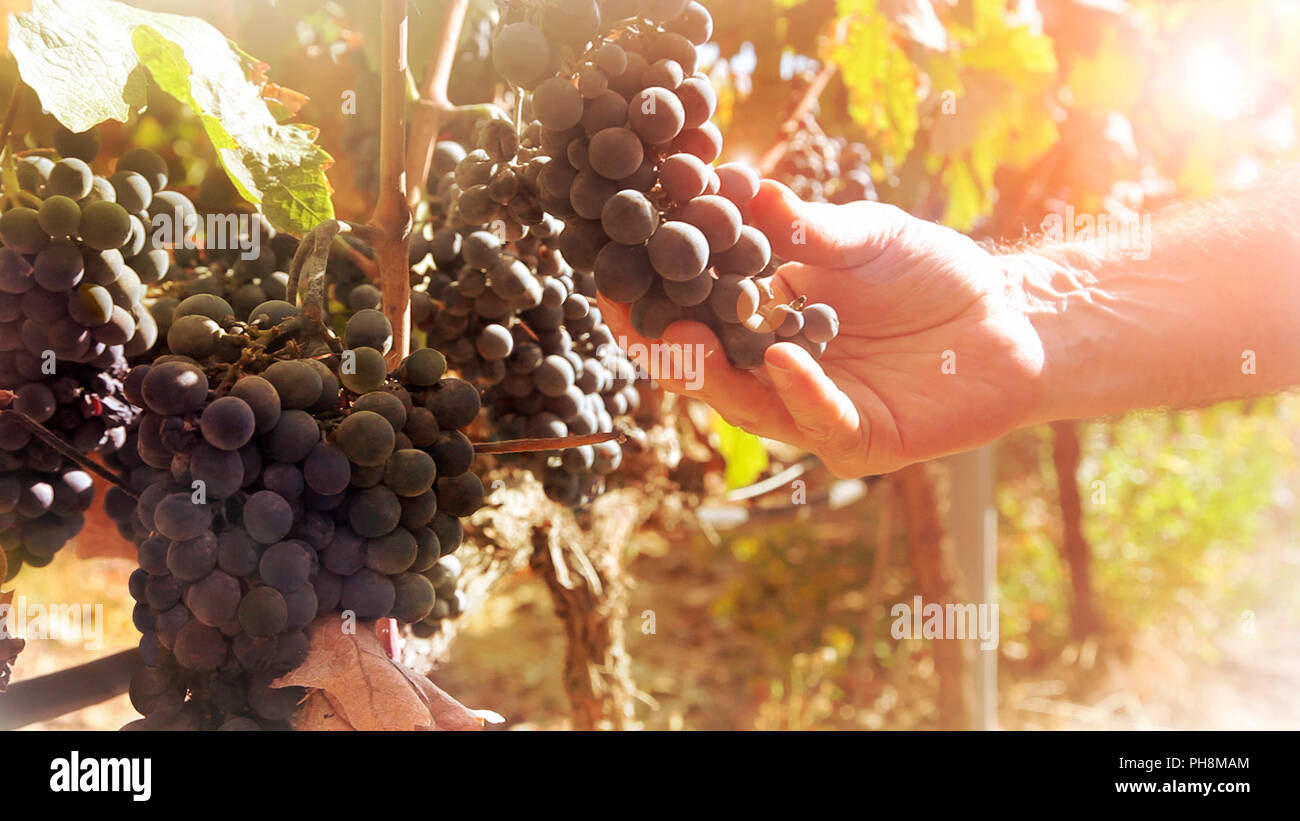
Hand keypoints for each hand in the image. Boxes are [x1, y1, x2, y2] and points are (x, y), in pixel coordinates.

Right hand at [598, 180, 1045, 476]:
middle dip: (668, 351)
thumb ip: (807, 227)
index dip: (653, 304)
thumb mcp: (863, 236)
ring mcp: (819, 412)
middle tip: (638, 319)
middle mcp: (780, 375)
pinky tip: (785, 358)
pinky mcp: (866, 439)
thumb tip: (746, 185)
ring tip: (690, 340)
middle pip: (708, 374)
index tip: (613, 274)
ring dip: (720, 376)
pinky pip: (824, 422)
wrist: (1011, 313)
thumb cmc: (929, 272)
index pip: (696, 321)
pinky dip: (803, 392)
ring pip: (752, 406)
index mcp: (766, 326)